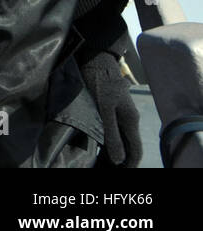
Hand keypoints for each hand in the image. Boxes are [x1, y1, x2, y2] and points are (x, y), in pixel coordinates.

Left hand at [80, 51, 140, 167]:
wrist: (95, 57)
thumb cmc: (99, 81)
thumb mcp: (103, 109)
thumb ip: (111, 133)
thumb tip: (119, 159)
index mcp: (131, 120)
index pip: (136, 149)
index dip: (129, 164)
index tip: (119, 173)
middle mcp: (129, 118)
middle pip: (129, 144)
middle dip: (121, 158)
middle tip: (106, 167)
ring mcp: (121, 111)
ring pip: (120, 136)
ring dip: (114, 147)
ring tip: (100, 157)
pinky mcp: (111, 105)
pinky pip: (113, 127)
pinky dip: (108, 136)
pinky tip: (96, 139)